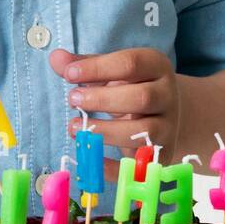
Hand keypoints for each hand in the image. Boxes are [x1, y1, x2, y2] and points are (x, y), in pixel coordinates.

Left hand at [49, 46, 180, 179]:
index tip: (69, 74)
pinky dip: (114, 165)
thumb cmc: (128, 86)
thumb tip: (55, 57)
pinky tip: (89, 156)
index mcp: (155, 66)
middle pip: (142, 98)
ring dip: (105, 131)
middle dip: (102, 100)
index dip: (98, 68)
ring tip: (73, 127)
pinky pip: (140, 165)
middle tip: (72, 99)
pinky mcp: (163, 154)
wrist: (163, 113)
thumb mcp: (109, 71)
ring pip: (144, 132)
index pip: (130, 63)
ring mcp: (168, 126)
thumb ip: (83, 65)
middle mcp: (168, 95)